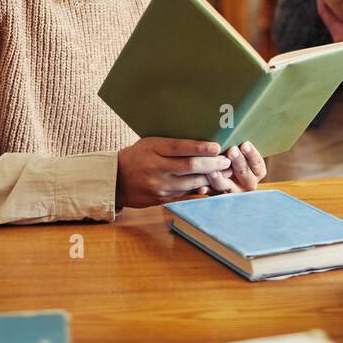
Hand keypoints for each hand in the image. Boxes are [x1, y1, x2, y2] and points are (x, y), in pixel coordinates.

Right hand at [116, 138, 231, 208]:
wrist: (115, 179)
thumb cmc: (136, 156)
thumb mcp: (149, 143)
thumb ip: (170, 144)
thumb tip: (200, 143)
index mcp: (153, 149)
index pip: (181, 147)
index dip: (201, 148)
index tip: (217, 147)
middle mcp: (155, 167)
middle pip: (189, 166)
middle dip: (212, 164)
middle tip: (226, 161)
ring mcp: (158, 185)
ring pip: (190, 183)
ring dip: (209, 178)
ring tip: (224, 173)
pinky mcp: (160, 199)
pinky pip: (184, 196)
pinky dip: (198, 191)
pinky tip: (210, 187)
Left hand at [205, 142, 266, 194]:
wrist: (224, 177)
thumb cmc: (234, 156)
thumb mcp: (242, 152)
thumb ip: (240, 144)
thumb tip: (237, 125)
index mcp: (256, 171)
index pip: (257, 162)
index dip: (251, 154)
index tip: (244, 144)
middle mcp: (248, 183)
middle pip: (243, 172)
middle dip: (237, 161)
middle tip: (231, 151)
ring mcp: (233, 191)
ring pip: (226, 185)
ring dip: (219, 177)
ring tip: (212, 169)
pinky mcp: (219, 197)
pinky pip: (211, 195)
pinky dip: (206, 190)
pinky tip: (201, 187)